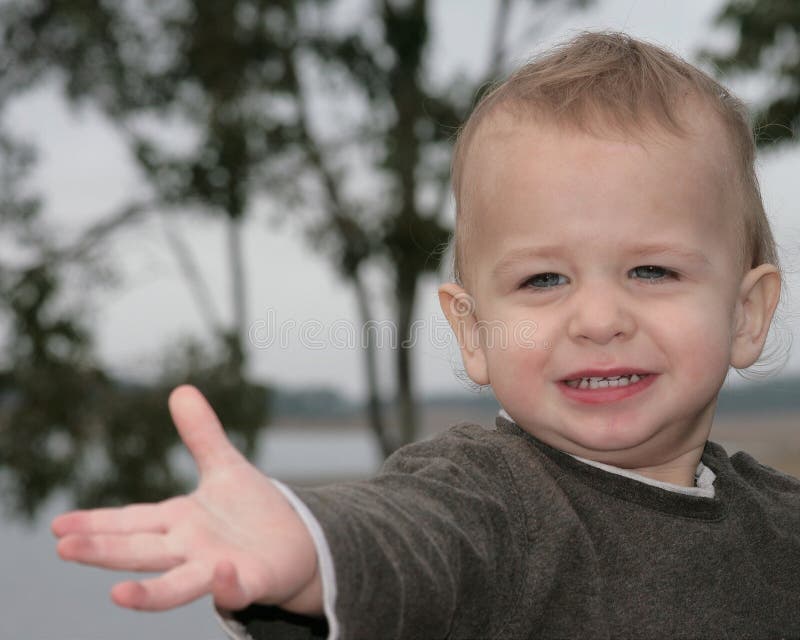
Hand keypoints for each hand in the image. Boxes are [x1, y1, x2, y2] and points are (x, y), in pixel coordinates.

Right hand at [52, 385, 320, 613]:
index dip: (95, 524)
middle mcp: (190, 550)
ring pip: (179, 584)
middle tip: (64, 549)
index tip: (58, 527)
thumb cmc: (252, 512)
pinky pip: (237, 589)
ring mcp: (218, 570)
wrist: (297, 545)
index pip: (130, 522)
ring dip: (150, 593)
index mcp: (178, 522)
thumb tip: (181, 389)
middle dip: (103, 551)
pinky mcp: (251, 583)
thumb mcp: (225, 467)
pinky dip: (227, 585)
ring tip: (118, 595)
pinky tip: (221, 572)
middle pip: (141, 550)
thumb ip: (202, 434)